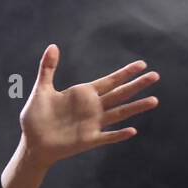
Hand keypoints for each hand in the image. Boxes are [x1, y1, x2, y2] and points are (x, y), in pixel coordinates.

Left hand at [18, 44, 159, 167]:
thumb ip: (48, 68)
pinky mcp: (88, 139)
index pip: (109, 81)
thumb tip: (53, 45)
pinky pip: (107, 137)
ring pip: (119, 113)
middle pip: (119, 94)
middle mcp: (92, 108)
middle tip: (156, 76)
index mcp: (83, 94)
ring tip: (154, 100)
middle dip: (136, 85)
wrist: (32, 142)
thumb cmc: (36, 116)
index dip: (125, 73)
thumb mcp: (41, 89)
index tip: (142, 64)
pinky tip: (131, 130)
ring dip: (135, 107)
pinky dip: (118, 134)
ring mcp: (92, 124)